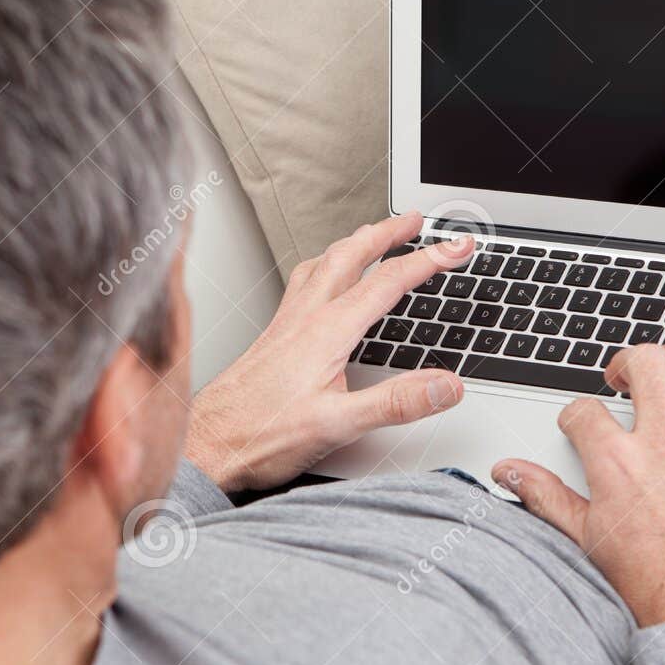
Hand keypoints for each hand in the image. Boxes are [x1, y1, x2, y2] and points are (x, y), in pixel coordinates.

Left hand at [184, 213, 470, 492]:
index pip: (387, 282)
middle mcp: (304, 317)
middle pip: (352, 255)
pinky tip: (322, 278)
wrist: (207, 444)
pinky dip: (324, 266)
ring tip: (373, 235)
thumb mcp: (340, 425)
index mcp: (327, 331)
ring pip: (323, 263)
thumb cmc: (261, 435)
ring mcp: (286, 322)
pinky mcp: (272, 334)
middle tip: (415, 219)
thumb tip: (447, 385)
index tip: (457, 246)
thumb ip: (397, 403)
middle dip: (388, 232)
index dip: (428, 260)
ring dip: (354, 243)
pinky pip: (302, 282)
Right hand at [492, 342, 664, 626]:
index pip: (585, 410)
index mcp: (617, 462)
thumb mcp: (585, 540)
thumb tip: (509, 472)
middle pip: (645, 364)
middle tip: (625, 376)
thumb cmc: (652, 589)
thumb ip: (544, 496)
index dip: (576, 414)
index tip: (581, 425)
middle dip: (628, 362)